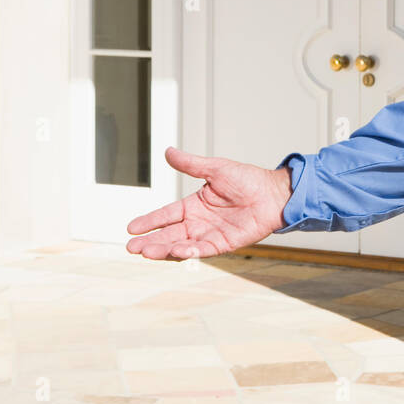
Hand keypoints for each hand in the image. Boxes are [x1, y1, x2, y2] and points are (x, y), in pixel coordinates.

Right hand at [125, 146, 292, 259]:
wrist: (273, 192)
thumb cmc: (247, 179)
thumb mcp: (215, 169)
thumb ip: (191, 164)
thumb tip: (168, 151)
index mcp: (194, 205)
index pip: (165, 215)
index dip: (148, 221)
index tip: (130, 228)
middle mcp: (199, 222)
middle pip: (168, 234)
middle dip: (150, 241)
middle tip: (131, 247)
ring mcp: (210, 234)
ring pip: (181, 245)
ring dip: (164, 249)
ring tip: (146, 252)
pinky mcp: (224, 244)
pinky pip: (203, 250)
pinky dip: (189, 251)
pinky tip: (176, 250)